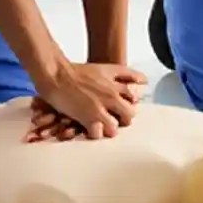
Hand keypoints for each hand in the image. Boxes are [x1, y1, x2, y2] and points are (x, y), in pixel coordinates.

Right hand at [26, 63, 146, 141]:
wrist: (57, 75)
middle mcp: (112, 96)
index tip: (123, 107)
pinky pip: (98, 134)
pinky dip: (94, 134)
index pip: (136, 98)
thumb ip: (126, 74)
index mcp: (117, 84)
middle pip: (130, 115)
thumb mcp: (106, 68)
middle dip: (123, 120)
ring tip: (101, 128)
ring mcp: (101, 107)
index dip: (130, 104)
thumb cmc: (78, 72)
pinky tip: (89, 130)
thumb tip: (145, 80)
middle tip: (114, 120)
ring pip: (115, 128)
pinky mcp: (88, 117)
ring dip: (109, 129)